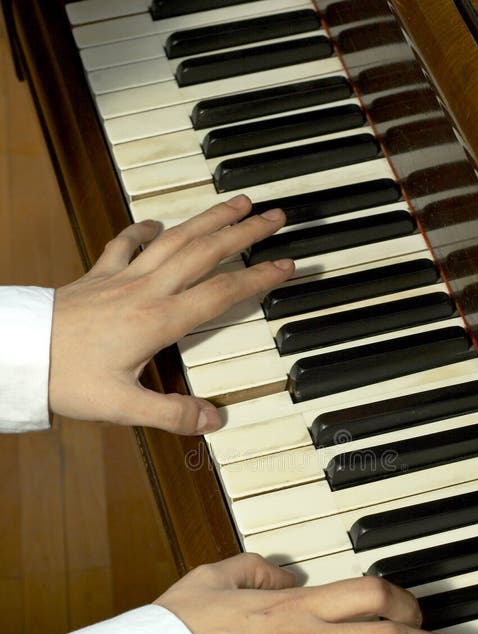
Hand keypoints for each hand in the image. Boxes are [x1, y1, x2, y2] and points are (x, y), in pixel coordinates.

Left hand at [49, 196, 293, 432]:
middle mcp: (145, 291)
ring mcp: (121, 278)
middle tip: (274, 216)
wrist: (18, 353)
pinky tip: (154, 222)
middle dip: (243, 232)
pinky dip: (142, 228)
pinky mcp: (97, 276)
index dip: (257, 278)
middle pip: (204, 252)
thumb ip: (171, 414)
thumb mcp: (121, 406)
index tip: (285, 265)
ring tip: (234, 203)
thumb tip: (213, 420)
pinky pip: (124, 243)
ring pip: (174, 239)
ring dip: (207, 219)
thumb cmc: (66, 378)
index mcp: (157, 321)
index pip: (220, 293)